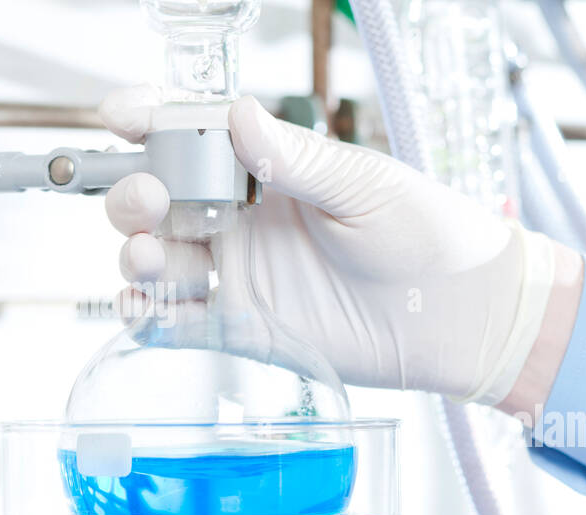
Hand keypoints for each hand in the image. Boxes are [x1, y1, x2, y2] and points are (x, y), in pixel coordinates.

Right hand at [99, 85, 578, 405]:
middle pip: (159, 197)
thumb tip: (238, 117)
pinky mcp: (247, 327)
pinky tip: (144, 307)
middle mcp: (245, 218)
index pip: (192, 136)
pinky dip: (150, 314)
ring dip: (138, 252)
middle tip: (153, 199)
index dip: (151, 122)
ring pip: (160, 257)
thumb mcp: (365, 187)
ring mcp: (242, 272)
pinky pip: (181, 321)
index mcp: (270, 169)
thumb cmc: (427, 238)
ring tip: (152, 254)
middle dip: (136, 193)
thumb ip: (299, 161)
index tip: (126, 117)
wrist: (460, 316)